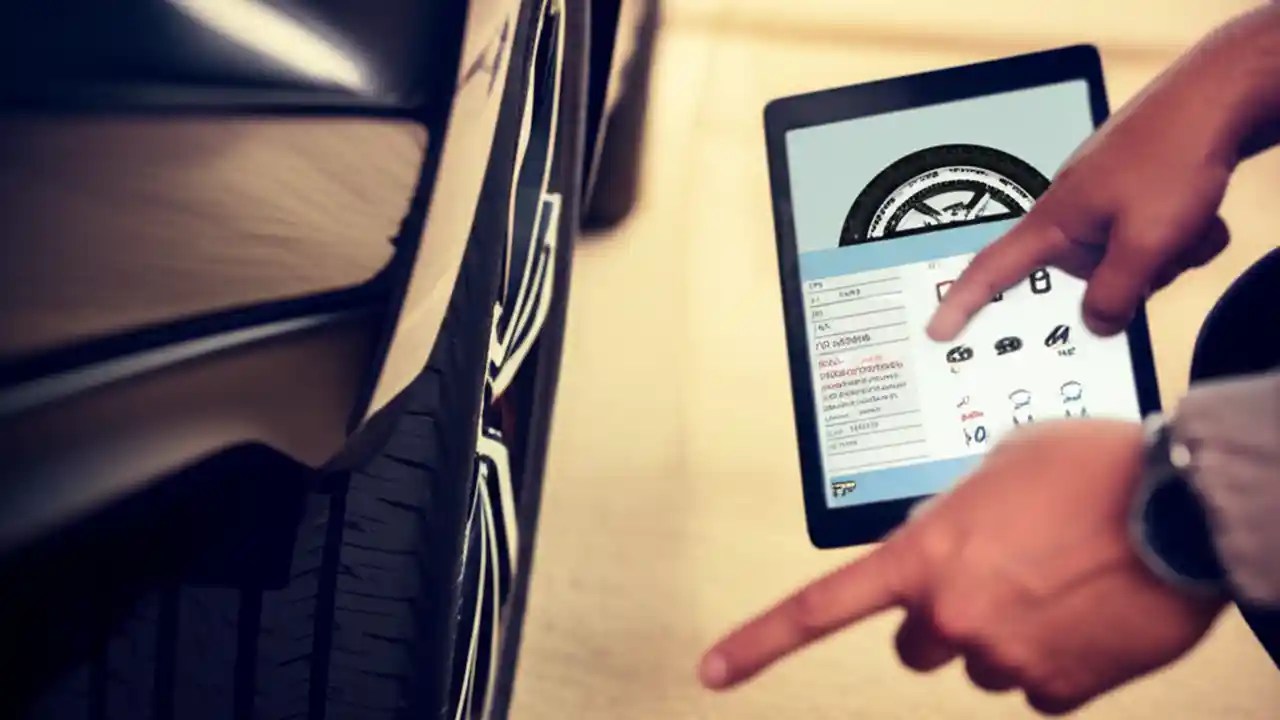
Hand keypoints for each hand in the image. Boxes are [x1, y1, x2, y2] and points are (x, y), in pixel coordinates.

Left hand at [698, 421, 1225, 714]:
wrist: (1179, 507)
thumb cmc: (1092, 470)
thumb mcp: (997, 465)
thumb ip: (951, 511)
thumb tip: (944, 539)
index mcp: (924, 554)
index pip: (818, 609)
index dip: (758, 645)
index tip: (713, 672)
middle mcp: (952, 614)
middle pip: (915, 644)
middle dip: (941, 617)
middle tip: (994, 579)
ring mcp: (1003, 658)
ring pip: (980, 663)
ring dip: (1004, 633)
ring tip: (1057, 583)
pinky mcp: (1058, 691)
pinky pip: (1037, 686)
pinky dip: (1054, 659)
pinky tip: (1084, 614)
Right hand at [925, 5, 1279, 340]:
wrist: (1218, 96)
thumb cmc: (1173, 156)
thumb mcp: (1145, 243)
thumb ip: (1116, 295)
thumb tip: (1098, 324)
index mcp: (1054, 222)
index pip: (993, 268)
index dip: (962, 302)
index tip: (937, 330)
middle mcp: (1072, 212)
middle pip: (1084, 277)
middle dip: (1127, 279)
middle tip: (1159, 259)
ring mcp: (1105, 200)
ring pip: (1127, 259)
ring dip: (1164, 254)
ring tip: (1189, 224)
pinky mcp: (1136, 191)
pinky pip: (1153, 236)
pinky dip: (1181, 235)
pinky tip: (1200, 216)